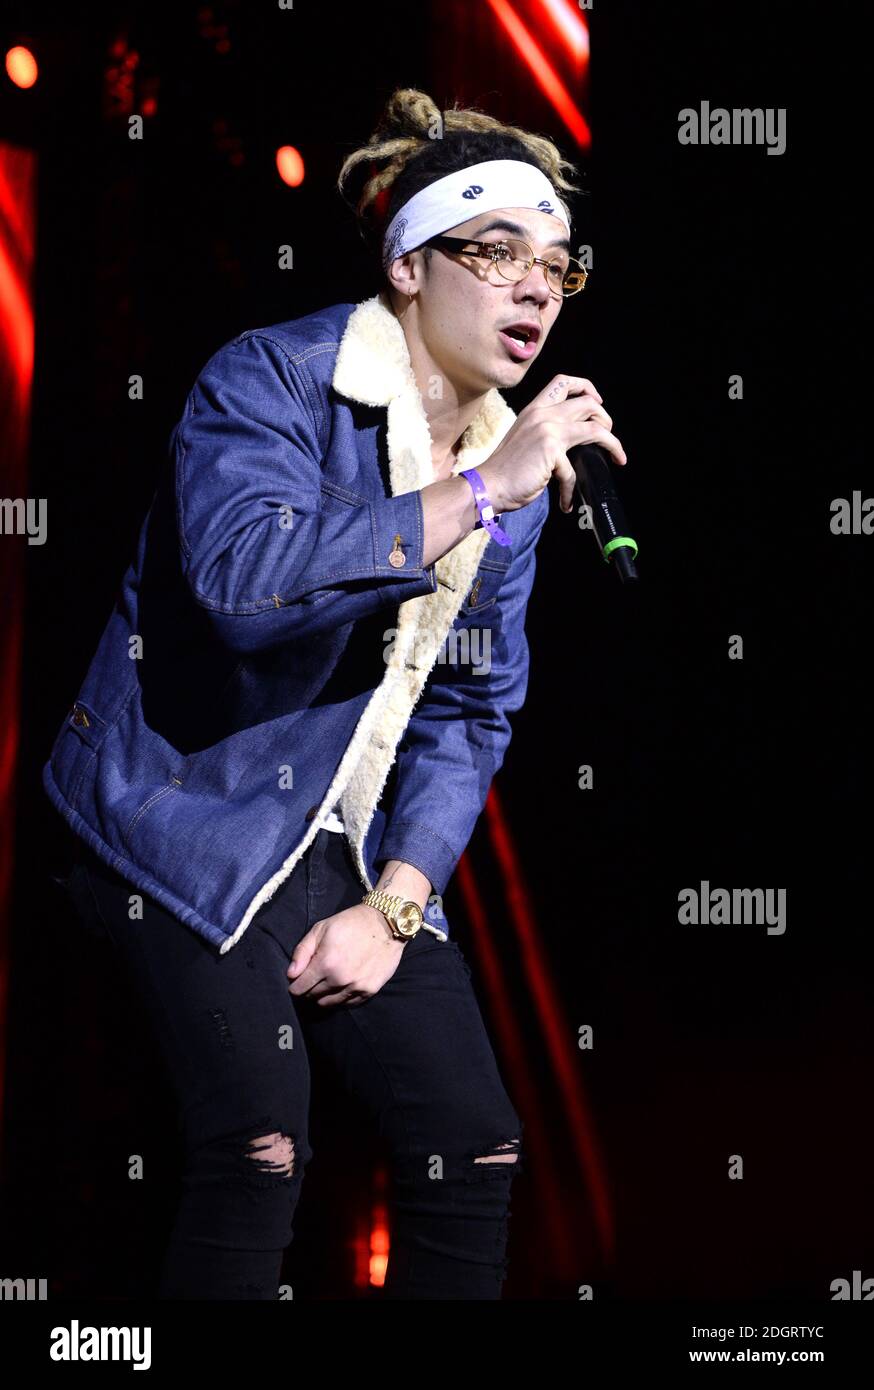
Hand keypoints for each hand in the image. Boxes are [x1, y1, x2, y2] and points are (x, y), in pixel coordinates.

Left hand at [287, 904, 405, 1007]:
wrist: (385, 923)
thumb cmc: (350, 923)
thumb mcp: (321, 929)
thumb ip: (302, 952)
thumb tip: (291, 975)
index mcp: (325, 963)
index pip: (300, 988)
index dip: (295, 986)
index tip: (296, 981)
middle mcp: (340, 979)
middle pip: (313, 996)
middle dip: (308, 989)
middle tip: (312, 979)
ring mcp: (356, 986)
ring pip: (329, 1003)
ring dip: (323, 996)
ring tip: (326, 983)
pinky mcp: (369, 990)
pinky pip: (348, 1004)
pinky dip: (340, 998)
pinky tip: (341, 986)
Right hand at [478, 374, 625, 514]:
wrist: (486, 485)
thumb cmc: (504, 470)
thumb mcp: (524, 439)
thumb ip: (545, 432)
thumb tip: (572, 439)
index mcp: (534, 409)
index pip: (563, 382)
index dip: (586, 387)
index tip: (596, 402)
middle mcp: (542, 414)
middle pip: (588, 402)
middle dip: (605, 418)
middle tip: (607, 435)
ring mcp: (548, 430)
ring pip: (595, 428)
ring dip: (612, 444)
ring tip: (616, 457)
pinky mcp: (551, 450)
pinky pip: (574, 470)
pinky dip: (571, 489)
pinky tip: (566, 502)